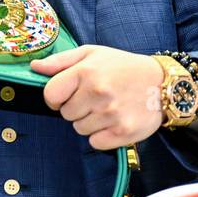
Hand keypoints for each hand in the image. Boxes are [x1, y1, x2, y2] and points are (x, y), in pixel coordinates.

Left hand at [30, 45, 164, 150]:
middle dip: (76, 108)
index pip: (50, 95)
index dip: (55, 97)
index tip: (67, 95)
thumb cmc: (122, 67)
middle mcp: (98, 93)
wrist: (163, 83)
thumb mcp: (91, 54)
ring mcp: (111, 114)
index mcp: (86, 72)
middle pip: (65, 114)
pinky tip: (114, 121)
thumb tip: (34, 67)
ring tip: (107, 107)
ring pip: (79, 129)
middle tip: (95, 98)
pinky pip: (95, 142)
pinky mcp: (123, 132)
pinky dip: (102, 135)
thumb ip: (60, 61)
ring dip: (89, 122)